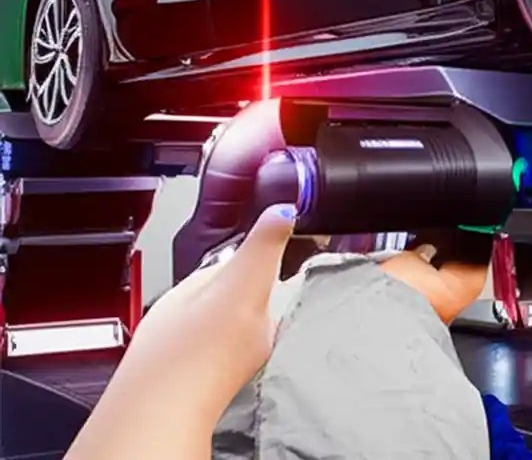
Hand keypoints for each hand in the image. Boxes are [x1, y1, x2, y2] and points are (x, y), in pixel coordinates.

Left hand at [66, 204, 296, 459]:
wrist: (164, 409)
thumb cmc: (201, 351)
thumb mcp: (246, 283)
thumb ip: (265, 244)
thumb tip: (281, 207)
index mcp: (197, 280)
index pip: (232, 261)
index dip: (260, 263)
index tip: (280, 267)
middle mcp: (177, 307)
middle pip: (217, 295)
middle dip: (244, 301)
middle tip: (271, 313)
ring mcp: (168, 342)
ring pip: (205, 328)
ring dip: (227, 332)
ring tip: (252, 345)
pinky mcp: (170, 376)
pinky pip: (199, 359)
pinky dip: (214, 361)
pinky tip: (227, 371)